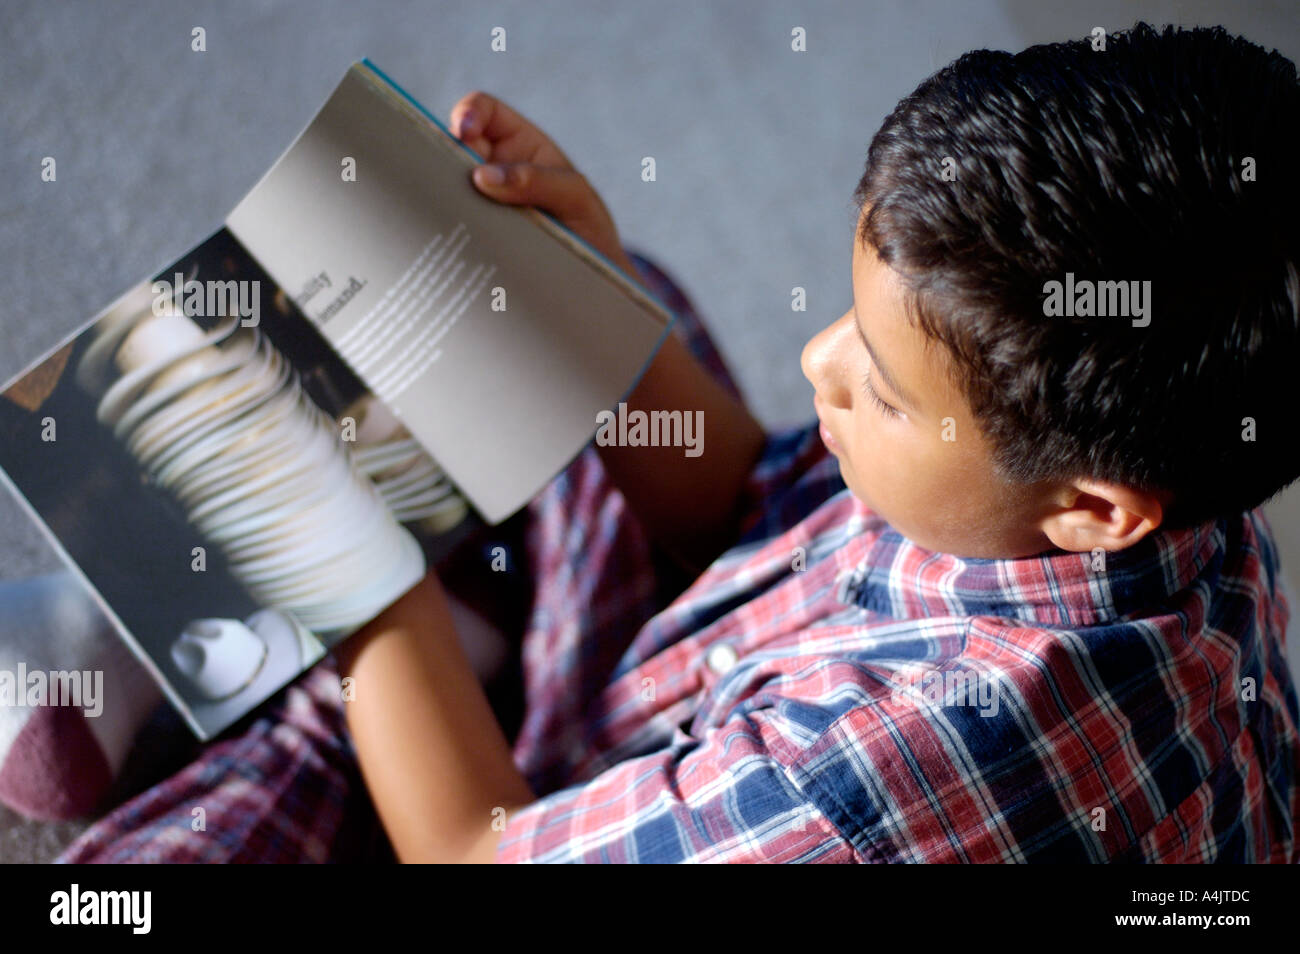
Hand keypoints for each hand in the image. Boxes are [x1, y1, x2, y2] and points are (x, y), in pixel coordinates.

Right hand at [450, 91, 634, 274]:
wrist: (592, 281)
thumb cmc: (589, 227)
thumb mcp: (575, 196)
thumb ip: (538, 180)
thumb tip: (482, 177)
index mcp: (520, 144)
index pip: (484, 112)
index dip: (468, 113)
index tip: (463, 133)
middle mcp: (495, 169)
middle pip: (454, 149)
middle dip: (442, 158)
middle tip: (449, 181)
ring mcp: (482, 202)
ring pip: (447, 189)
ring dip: (443, 198)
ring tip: (449, 214)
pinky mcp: (475, 235)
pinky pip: (452, 225)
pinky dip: (447, 230)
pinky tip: (450, 241)